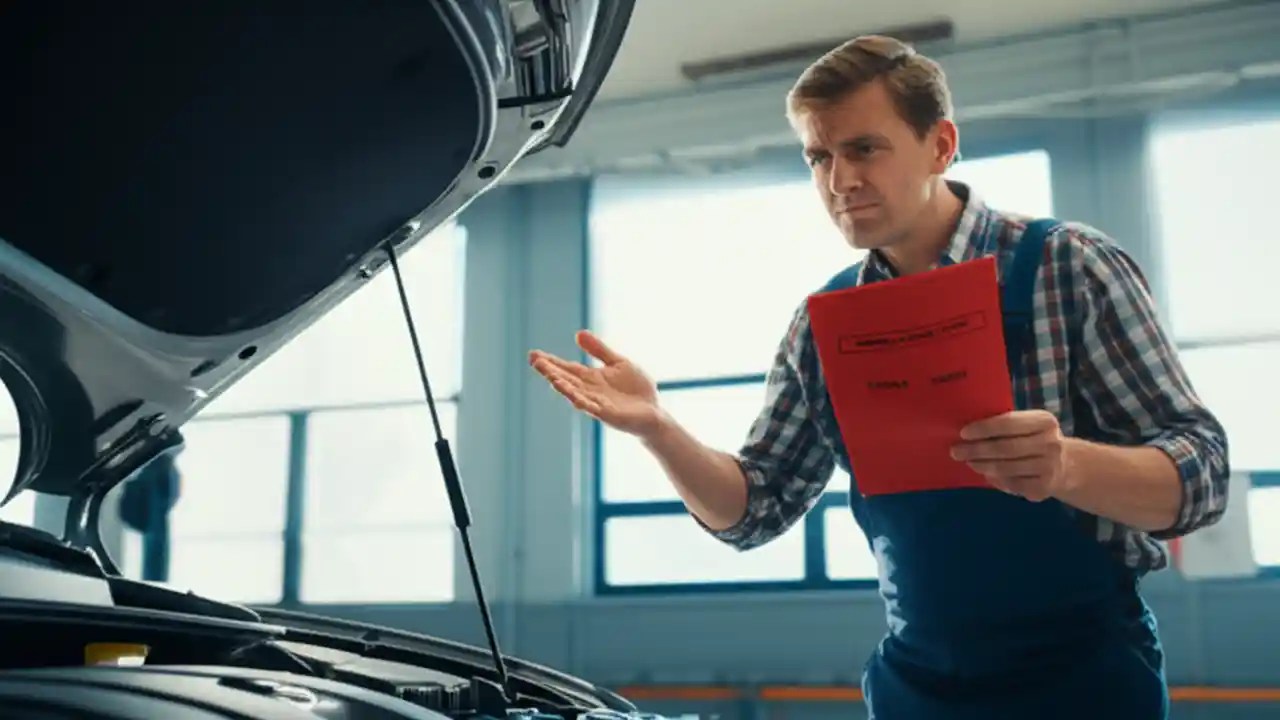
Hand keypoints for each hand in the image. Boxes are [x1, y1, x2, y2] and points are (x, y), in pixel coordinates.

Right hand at [529, 330, 662, 436]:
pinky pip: (594, 409)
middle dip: (551, 372)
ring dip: (564, 387)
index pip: (567, 369)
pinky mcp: (610, 415)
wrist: (655, 413)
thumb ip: (599, 350)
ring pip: (576, 395)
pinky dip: (584, 403)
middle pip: (567, 380)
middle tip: (535, 362)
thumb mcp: (618, 363)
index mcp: (591, 378)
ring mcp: (598, 404)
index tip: (533, 354)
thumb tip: (578, 334)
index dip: (551, 362)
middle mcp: (590, 391)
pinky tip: (574, 398)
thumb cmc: (636, 389)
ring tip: (550, 378)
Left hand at [951, 410, 1070, 501]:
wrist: (1067, 466)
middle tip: (956, 451)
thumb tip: (968, 432)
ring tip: (968, 462)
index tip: (963, 433)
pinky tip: (986, 474)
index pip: (1009, 423)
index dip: (984, 428)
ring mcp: (1049, 467)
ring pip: (1006, 468)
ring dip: (982, 465)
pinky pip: (1012, 484)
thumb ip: (1006, 425)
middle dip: (976, 450)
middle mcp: (1051, 443)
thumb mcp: (1028, 426)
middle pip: (1005, 448)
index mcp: (1044, 422)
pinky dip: (995, 479)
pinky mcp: (1044, 488)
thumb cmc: (1036, 440)